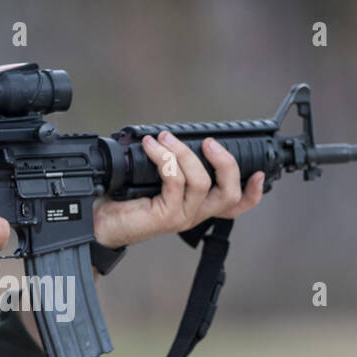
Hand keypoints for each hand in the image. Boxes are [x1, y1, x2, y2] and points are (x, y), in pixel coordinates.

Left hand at [92, 132, 264, 248]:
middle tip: (208, 142)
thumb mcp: (152, 178)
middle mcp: (194, 214)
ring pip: (201, 182)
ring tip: (165, 138)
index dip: (253, 192)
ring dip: (184, 153)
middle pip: (230, 194)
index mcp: (197, 206)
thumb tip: (173, 135)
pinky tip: (151, 147)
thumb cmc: (122, 199)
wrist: (97, 221)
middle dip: (226, 163)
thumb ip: (171, 164)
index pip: (235, 205)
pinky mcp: (165, 216)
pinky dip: (164, 158)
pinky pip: (174, 181)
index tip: (259, 173)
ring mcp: (181, 217)